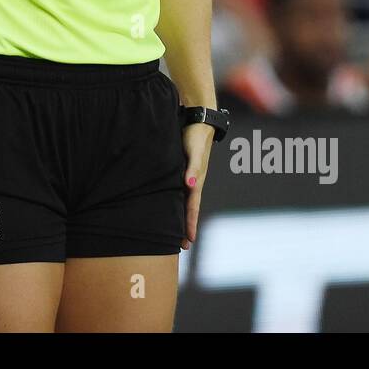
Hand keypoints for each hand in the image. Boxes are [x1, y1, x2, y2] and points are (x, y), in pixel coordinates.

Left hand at [181, 123, 213, 249]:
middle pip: (188, 209)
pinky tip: (169, 207)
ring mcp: (187, 177)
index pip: (192, 208)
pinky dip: (175, 203)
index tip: (188, 242)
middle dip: (185, 227)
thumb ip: (192, 168)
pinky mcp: (181, 170)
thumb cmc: (195, 137)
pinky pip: (178, 191)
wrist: (198, 121)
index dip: (189, 224)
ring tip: (175, 232)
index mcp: (196, 181)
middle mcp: (192, 182)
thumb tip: (190, 185)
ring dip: (181, 217)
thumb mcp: (194, 152)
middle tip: (181, 247)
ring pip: (183, 202)